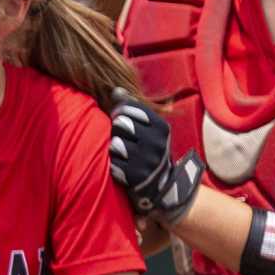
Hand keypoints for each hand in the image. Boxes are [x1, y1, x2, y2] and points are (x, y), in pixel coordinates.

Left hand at [108, 89, 204, 224]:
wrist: (162, 184)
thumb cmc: (148, 148)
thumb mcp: (148, 127)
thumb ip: (131, 108)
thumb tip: (116, 90)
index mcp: (161, 127)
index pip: (130, 108)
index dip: (120, 110)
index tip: (119, 115)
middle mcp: (157, 144)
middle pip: (120, 123)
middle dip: (116, 128)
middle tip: (121, 135)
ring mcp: (147, 162)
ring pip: (115, 144)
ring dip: (113, 148)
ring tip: (121, 152)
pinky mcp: (136, 178)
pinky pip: (112, 164)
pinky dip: (113, 164)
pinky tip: (120, 165)